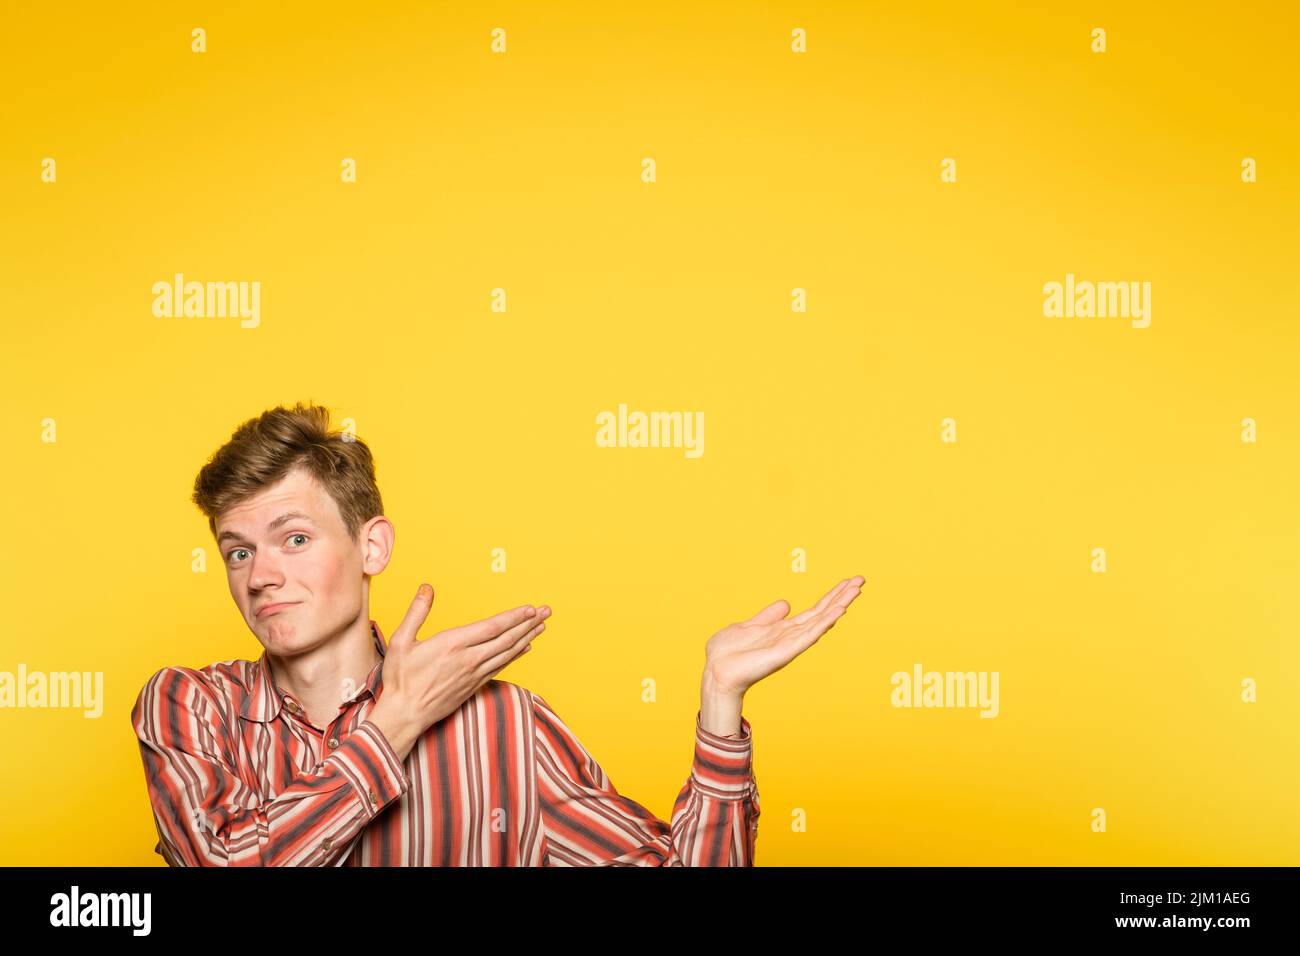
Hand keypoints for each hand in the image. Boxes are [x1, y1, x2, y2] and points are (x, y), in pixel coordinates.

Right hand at [371, 584, 550, 748]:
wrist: (405, 715)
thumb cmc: (400, 679)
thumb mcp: (400, 641)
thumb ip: (417, 612)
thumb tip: (427, 588)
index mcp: (452, 644)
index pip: (492, 626)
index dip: (514, 617)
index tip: (530, 608)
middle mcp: (469, 659)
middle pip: (507, 638)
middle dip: (529, 623)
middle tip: (547, 611)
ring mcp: (474, 674)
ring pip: (507, 653)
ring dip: (527, 637)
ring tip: (542, 626)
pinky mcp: (474, 686)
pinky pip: (501, 667)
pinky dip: (516, 656)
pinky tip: (526, 648)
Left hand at [703, 575, 864, 696]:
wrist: (716, 672)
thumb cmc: (727, 653)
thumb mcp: (748, 625)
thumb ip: (768, 616)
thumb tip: (786, 604)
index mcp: (783, 629)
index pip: (814, 610)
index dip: (831, 596)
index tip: (848, 582)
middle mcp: (791, 636)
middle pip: (822, 612)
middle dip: (841, 596)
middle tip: (861, 580)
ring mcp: (790, 644)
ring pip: (820, 621)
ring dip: (839, 605)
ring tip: (855, 590)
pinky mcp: (785, 652)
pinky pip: (809, 635)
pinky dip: (824, 623)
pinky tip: (838, 612)